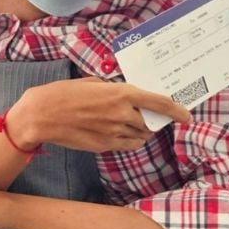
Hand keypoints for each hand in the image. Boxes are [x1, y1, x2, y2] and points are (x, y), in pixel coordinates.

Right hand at [11, 77, 193, 153]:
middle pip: (151, 121)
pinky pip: (128, 145)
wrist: (41, 116)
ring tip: (132, 124)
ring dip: (142, 131)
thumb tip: (128, 94)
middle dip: (153, 120)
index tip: (186, 115)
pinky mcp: (105, 145)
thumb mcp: (94, 83)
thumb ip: (115, 90)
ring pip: (141, 135)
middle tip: (148, 116)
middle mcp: (122, 114)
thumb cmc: (64, 94)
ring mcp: (114, 132)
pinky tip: (123, 134)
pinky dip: (132, 140)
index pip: (159, 104)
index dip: (177, 111)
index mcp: (122, 94)